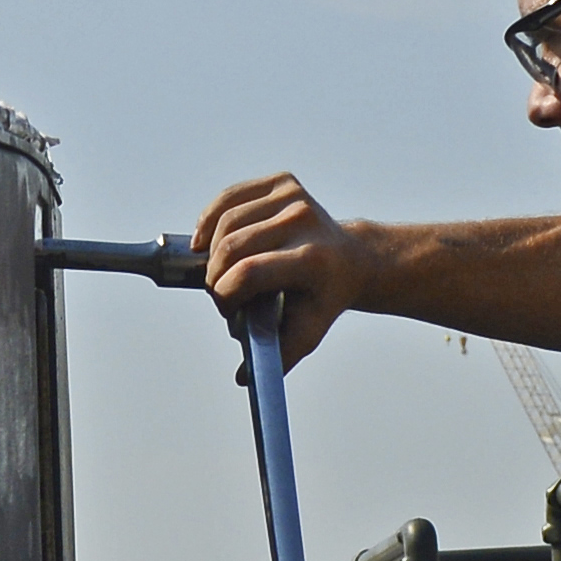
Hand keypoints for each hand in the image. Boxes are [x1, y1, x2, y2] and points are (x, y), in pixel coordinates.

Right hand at [198, 173, 367, 365]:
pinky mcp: (283, 182)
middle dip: (215, 275)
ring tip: (217, 270)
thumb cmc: (322, 298)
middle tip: (220, 292)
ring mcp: (295, 198)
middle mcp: (305, 222)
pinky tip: (208, 240)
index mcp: (313, 260)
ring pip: (225, 220)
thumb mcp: (307, 331)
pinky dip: (211, 218)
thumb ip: (275, 355)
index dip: (224, 293)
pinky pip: (229, 197)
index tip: (225, 307)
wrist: (352, 259)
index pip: (249, 272)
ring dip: (209, 249)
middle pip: (231, 247)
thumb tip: (242, 377)